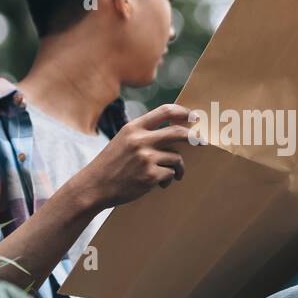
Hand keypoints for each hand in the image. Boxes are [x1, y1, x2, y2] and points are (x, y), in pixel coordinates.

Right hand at [72, 104, 192, 209]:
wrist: (94, 186)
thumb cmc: (111, 164)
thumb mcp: (123, 140)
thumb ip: (144, 133)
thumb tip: (174, 129)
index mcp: (134, 128)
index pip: (165, 111)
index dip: (183, 112)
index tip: (194, 116)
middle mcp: (141, 140)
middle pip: (178, 133)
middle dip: (194, 137)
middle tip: (203, 142)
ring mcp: (146, 158)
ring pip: (176, 158)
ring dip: (177, 167)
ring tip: (170, 174)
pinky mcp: (150, 176)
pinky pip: (171, 174)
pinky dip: (168, 179)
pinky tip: (158, 184)